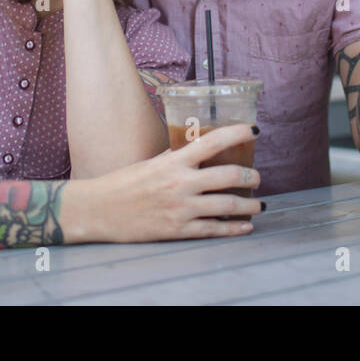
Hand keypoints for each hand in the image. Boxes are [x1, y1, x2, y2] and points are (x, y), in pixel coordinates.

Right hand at [61, 124, 263, 242]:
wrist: (100, 210)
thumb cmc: (123, 183)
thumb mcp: (152, 163)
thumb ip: (177, 159)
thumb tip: (200, 152)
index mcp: (174, 162)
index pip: (213, 141)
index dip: (238, 134)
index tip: (255, 130)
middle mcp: (181, 183)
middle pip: (229, 175)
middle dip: (251, 176)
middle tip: (258, 177)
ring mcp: (181, 208)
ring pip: (227, 205)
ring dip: (249, 205)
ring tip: (259, 204)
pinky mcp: (178, 230)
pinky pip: (214, 229)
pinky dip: (234, 228)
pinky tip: (245, 227)